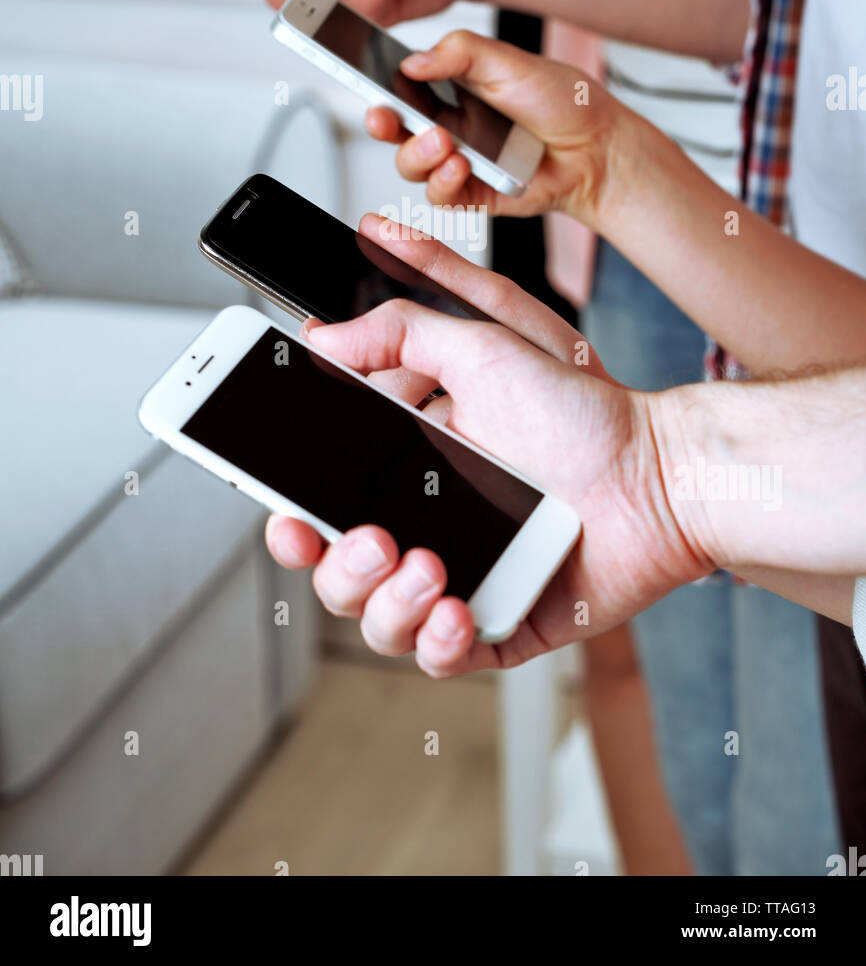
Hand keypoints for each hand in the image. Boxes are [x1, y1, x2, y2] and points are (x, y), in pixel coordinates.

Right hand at [265, 216, 709, 676]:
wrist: (658, 467)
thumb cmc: (579, 407)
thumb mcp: (482, 345)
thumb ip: (397, 330)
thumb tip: (323, 336)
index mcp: (411, 466)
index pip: (328, 503)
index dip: (294, 514)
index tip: (282, 508)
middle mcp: (429, 526)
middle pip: (341, 572)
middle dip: (337, 566)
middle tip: (372, 539)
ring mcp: (463, 578)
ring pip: (381, 621)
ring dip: (388, 604)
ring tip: (427, 566)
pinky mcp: (500, 623)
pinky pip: (446, 657)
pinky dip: (439, 642)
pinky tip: (456, 610)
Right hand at [368, 28, 624, 227]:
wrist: (597, 147)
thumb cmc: (561, 101)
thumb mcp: (508, 61)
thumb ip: (458, 53)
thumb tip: (412, 62)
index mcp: (451, 88)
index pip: (401, 87)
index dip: (379, 87)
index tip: (368, 83)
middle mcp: (449, 125)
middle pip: (395, 129)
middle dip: (382, 125)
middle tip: (384, 117)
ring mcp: (458, 161)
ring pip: (410, 166)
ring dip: (417, 155)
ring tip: (444, 142)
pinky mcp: (472, 194)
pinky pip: (439, 196)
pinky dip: (443, 182)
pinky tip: (461, 166)